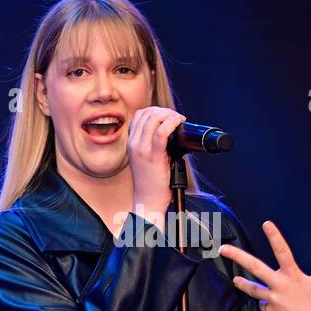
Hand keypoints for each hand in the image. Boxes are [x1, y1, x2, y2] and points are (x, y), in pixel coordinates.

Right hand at [126, 107, 186, 229]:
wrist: (148, 201)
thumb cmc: (151, 183)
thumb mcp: (146, 159)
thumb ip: (153, 145)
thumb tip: (171, 133)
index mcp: (132, 143)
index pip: (140, 115)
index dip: (155, 110)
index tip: (168, 116)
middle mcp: (134, 143)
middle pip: (147, 113)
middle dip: (164, 110)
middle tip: (176, 117)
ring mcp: (142, 149)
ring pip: (154, 118)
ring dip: (169, 114)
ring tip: (179, 120)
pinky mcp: (153, 155)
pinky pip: (162, 132)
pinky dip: (172, 122)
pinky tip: (179, 123)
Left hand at [218, 221, 310, 310]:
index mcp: (294, 276)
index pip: (283, 252)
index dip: (275, 237)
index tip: (267, 224)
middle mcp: (280, 286)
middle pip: (255, 267)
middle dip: (238, 257)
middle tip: (223, 249)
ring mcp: (272, 300)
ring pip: (252, 289)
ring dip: (243, 284)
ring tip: (235, 280)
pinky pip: (265, 305)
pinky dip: (270, 305)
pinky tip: (280, 310)